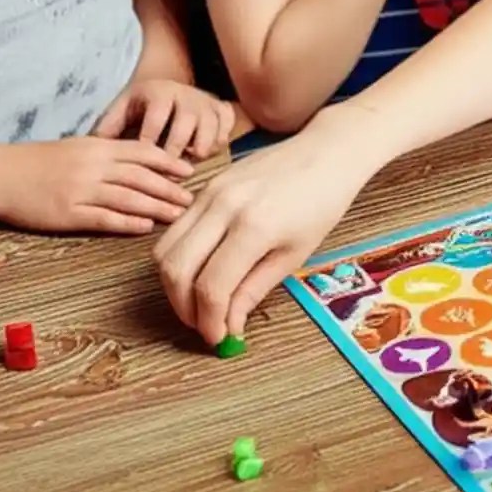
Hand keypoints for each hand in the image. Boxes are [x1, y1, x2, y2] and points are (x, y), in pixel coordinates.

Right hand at [0, 138, 193, 234]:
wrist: (1, 175)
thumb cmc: (40, 161)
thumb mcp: (76, 147)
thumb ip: (108, 153)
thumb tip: (142, 162)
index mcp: (96, 147)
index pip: (142, 152)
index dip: (168, 162)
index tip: (189, 172)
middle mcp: (92, 167)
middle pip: (141, 177)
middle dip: (170, 188)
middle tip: (191, 199)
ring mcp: (80, 190)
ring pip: (128, 198)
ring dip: (157, 207)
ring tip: (177, 214)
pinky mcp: (68, 213)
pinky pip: (104, 219)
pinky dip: (127, 222)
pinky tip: (146, 227)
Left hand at [95, 79, 235, 159]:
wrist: (172, 86)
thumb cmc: (144, 104)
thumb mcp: (125, 107)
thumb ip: (109, 126)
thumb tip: (92, 148)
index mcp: (159, 92)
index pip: (155, 120)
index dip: (149, 144)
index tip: (142, 166)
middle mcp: (186, 95)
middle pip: (184, 127)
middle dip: (175, 152)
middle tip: (167, 174)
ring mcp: (207, 102)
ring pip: (209, 130)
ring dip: (199, 149)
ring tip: (188, 163)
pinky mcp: (223, 110)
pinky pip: (225, 131)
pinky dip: (217, 144)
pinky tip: (204, 154)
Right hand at [154, 106, 380, 344]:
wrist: (326, 153)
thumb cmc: (322, 203)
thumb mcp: (295, 254)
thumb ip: (254, 289)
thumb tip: (229, 324)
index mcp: (253, 228)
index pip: (212, 287)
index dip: (209, 321)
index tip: (218, 338)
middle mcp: (223, 207)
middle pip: (176, 269)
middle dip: (183, 307)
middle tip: (203, 325)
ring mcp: (209, 192)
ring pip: (165, 249)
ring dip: (174, 284)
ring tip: (199, 302)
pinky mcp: (206, 186)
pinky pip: (175, 228)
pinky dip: (179, 256)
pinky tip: (200, 270)